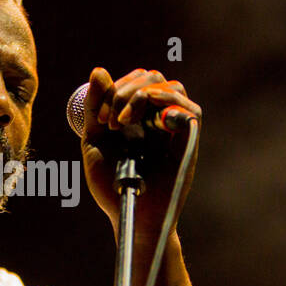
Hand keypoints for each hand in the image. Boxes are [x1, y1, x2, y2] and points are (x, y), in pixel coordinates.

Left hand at [79, 66, 201, 235]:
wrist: (130, 214)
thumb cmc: (112, 184)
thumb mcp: (93, 142)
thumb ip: (94, 108)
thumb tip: (98, 70)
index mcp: (134, 114)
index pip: (134, 80)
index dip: (116, 87)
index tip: (101, 119)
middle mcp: (155, 117)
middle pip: (153, 77)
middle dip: (127, 89)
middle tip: (113, 120)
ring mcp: (173, 128)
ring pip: (172, 87)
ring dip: (144, 95)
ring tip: (125, 121)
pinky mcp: (188, 142)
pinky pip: (191, 111)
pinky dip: (171, 105)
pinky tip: (151, 118)